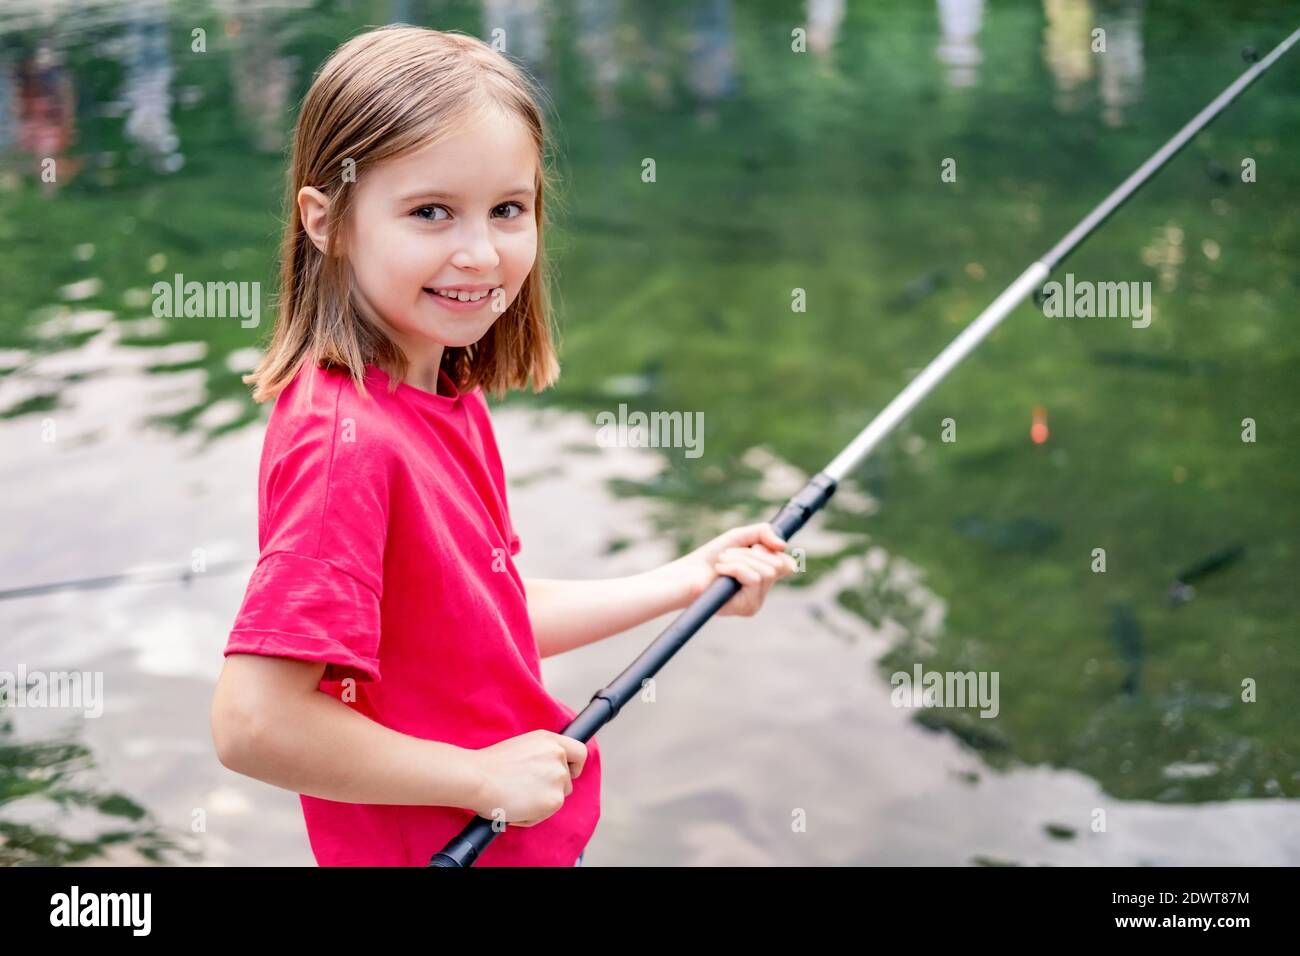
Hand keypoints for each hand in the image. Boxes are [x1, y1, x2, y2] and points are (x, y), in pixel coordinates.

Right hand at [470, 730, 587, 827]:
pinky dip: (532, 816)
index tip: (566, 774)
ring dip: (540, 803)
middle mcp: (558, 755)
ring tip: (515, 800)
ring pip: (557, 798)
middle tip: (526, 792)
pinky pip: (546, 814)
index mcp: (549, 740)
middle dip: (551, 788)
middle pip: (568, 780)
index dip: (575, 765)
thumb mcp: (522, 748)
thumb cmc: (490, 766)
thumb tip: (546, 773)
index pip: (579, 752)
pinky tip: (515, 809)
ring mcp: (559, 777)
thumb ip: (541, 756)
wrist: (477, 778)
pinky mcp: (555, 799)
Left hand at [671, 522, 797, 616]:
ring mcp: (756, 602)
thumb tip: (783, 545)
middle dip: (750, 553)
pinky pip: (754, 579)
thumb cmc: (711, 556)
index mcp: (764, 577)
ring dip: (740, 560)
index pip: (788, 565)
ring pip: (766, 572)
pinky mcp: (747, 608)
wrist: (687, 573)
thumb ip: (764, 533)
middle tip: (727, 554)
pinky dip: (735, 568)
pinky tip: (720, 570)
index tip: (755, 546)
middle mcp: (763, 592)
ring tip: (721, 562)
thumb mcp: (740, 537)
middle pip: (777, 565)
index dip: (774, 552)